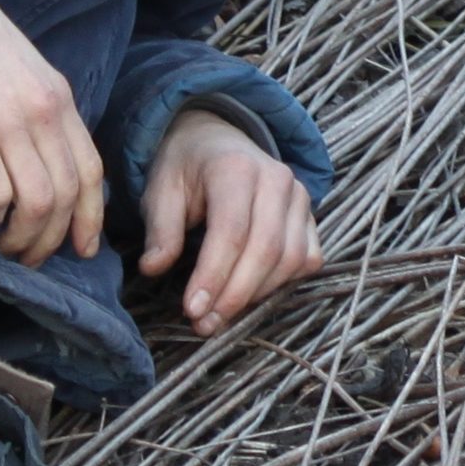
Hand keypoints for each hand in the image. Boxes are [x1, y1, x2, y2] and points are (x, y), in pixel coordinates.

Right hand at [0, 0, 103, 266]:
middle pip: (66, 195)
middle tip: (32, 258)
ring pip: (37, 203)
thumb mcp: (27, 72)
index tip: (83, 248)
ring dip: (21, 237)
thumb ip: (43, 114)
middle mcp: (44, 114)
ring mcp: (10, 124)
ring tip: (4, 246)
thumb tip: (49, 165)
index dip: (90, 216)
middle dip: (52, 238)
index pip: (91, 170)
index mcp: (61, 100)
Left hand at [137, 107, 322, 333]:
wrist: (219, 141)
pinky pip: (307, 259)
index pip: (231, 231)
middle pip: (266, 250)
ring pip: (290, 259)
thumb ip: (161, 228)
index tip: (192, 310)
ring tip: (221, 314)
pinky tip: (250, 294)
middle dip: (235, 295)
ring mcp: (300, 198)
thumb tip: (154, 268)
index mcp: (236, 168)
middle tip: (205, 324)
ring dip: (257, 295)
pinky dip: (282, 284)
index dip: (213, 275)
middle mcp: (277, 180)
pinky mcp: (310, 216)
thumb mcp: (161, 189)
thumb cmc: (187, 168)